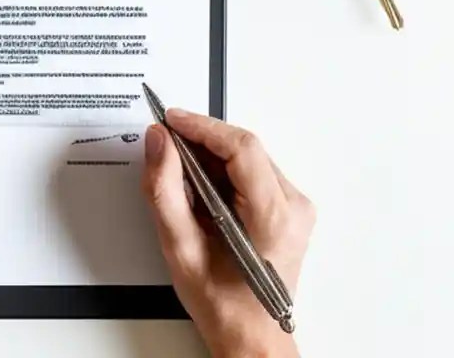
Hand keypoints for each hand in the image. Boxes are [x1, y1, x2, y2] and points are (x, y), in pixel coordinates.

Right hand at [144, 109, 315, 357]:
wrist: (250, 333)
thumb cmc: (222, 302)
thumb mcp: (180, 248)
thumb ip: (164, 190)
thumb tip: (158, 143)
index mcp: (273, 217)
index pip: (241, 148)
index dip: (202, 127)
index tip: (171, 121)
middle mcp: (293, 207)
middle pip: (246, 148)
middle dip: (203, 139)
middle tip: (166, 144)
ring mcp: (296, 207)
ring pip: (249, 157)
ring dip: (212, 155)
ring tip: (180, 171)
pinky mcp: (289, 208)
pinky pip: (254, 171)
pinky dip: (224, 169)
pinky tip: (201, 186)